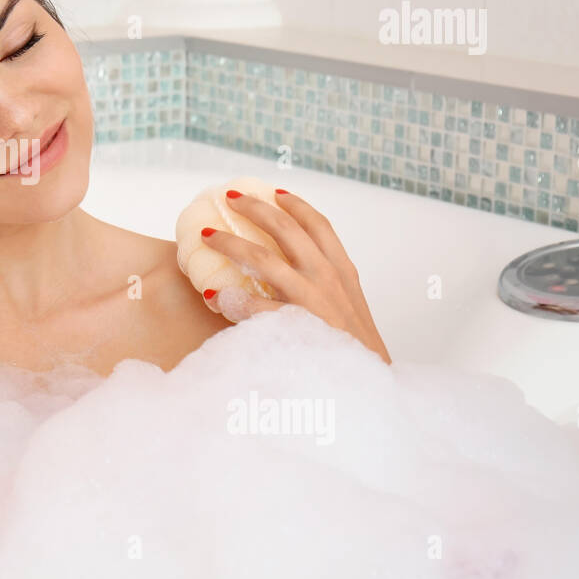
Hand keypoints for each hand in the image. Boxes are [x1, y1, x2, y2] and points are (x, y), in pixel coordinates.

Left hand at [196, 187, 392, 364]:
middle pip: (287, 230)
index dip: (297, 205)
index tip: (276, 193)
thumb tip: (295, 276)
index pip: (320, 226)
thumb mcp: (351, 310)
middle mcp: (329, 279)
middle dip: (255, 208)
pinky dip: (230, 299)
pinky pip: (254, 307)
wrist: (371, 386)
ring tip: (208, 235)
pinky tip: (212, 294)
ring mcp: (312, 300)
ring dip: (231, 243)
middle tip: (231, 197)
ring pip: (263, 259)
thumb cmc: (357, 351)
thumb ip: (328, 289)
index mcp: (343, 273)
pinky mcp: (296, 326)